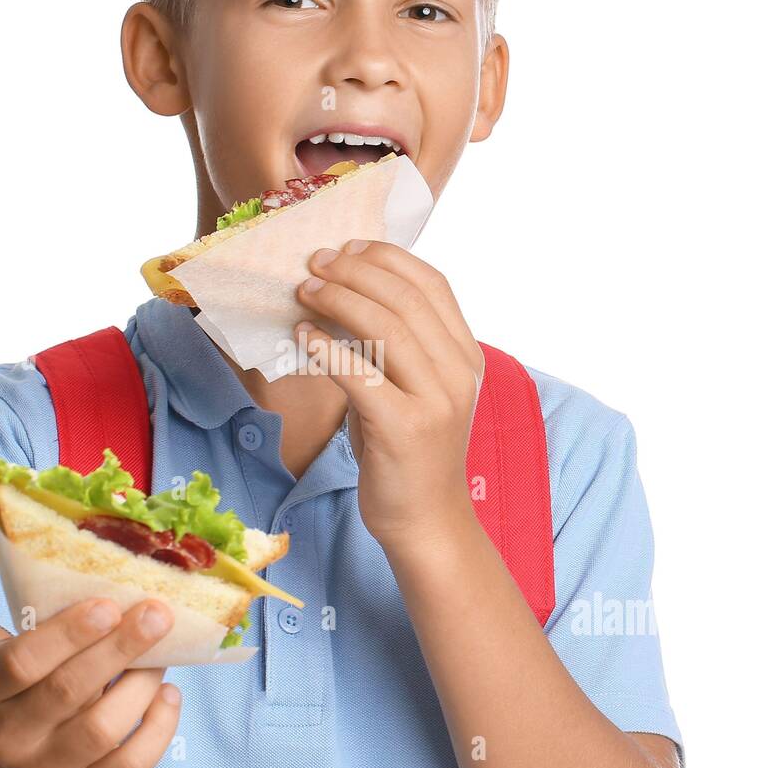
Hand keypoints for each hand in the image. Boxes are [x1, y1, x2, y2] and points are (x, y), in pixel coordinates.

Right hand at [0, 597, 179, 767]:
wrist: (26, 749)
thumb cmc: (41, 678)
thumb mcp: (33, 649)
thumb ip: (67, 629)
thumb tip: (135, 600)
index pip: (18, 662)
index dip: (67, 633)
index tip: (109, 606)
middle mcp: (3, 739)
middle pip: (66, 690)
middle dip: (119, 648)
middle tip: (157, 616)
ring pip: (101, 729)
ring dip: (141, 685)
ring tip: (161, 658)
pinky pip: (128, 767)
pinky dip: (159, 727)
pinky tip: (167, 695)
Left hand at [295, 238, 484, 547]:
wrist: (426, 521)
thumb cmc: (407, 450)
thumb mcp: (413, 387)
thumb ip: (394, 346)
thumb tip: (341, 294)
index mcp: (465, 355)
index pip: (432, 284)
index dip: (387, 257)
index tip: (347, 246)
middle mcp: (458, 373)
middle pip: (405, 299)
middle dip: (354, 272)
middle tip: (313, 264)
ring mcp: (436, 401)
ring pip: (385, 328)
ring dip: (338, 300)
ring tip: (304, 291)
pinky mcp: (404, 428)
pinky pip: (360, 373)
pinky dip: (326, 347)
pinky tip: (302, 336)